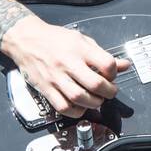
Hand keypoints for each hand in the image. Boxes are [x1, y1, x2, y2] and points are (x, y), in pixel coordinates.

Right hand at [0, 16, 130, 116]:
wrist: (26, 40)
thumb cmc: (54, 39)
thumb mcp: (82, 40)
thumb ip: (102, 54)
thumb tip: (124, 65)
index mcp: (79, 49)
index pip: (106, 64)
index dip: (115, 72)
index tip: (113, 75)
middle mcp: (67, 63)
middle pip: (95, 84)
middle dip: (109, 92)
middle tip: (110, 91)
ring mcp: (56, 78)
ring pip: (80, 98)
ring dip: (94, 103)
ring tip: (97, 99)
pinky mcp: (46, 89)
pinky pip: (63, 107)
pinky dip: (76, 111)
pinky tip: (81, 106)